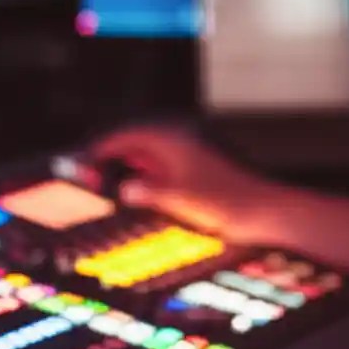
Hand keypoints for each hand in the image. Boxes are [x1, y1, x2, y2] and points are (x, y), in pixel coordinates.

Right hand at [88, 126, 299, 245]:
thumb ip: (147, 192)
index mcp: (173, 140)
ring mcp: (189, 155)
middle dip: (112, 159)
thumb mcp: (179, 200)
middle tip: (90, 179)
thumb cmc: (226, 203)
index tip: (81, 163)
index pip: (126, 136)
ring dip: (129, 169)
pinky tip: (141, 196)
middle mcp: (180, 141)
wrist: (266, 212)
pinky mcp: (198, 170)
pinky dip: (146, 178)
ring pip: (149, 157)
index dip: (101, 149)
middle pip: (136, 144)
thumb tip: (123, 189)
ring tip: (109, 189)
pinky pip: (162, 168)